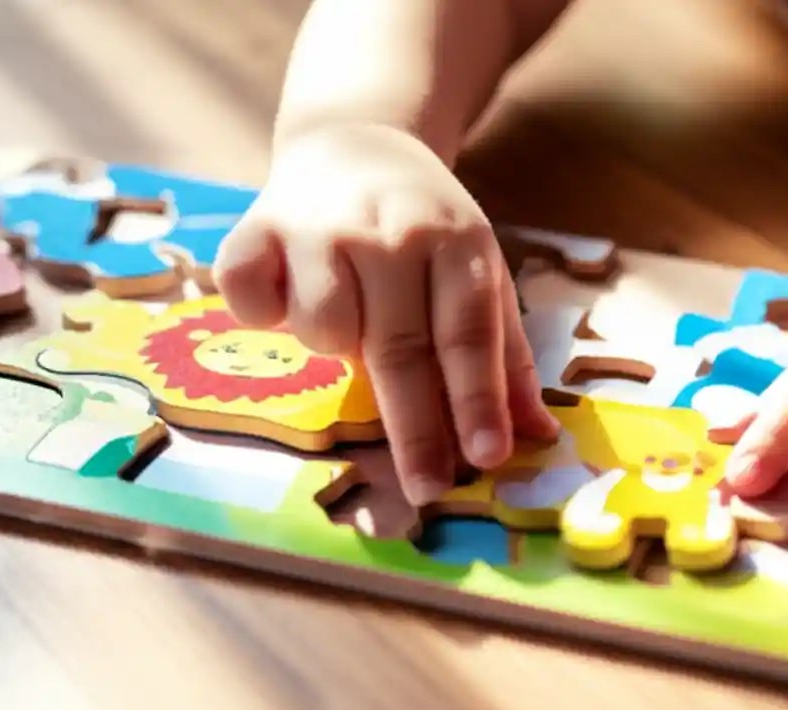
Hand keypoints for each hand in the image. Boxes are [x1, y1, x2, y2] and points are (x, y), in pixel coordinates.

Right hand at [213, 124, 558, 504]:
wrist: (355, 144)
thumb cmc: (425, 230)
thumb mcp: (479, 275)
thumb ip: (505, 357)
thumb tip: (535, 437)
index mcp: (457, 241)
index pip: (470, 332)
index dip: (477, 398)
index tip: (487, 457)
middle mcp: (390, 231)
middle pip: (401, 345)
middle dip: (416, 427)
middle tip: (428, 487)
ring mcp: (319, 226)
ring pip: (324, 328)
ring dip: (336, 348)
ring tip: (349, 321)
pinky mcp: (255, 227)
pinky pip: (251, 302)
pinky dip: (264, 315)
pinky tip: (285, 294)